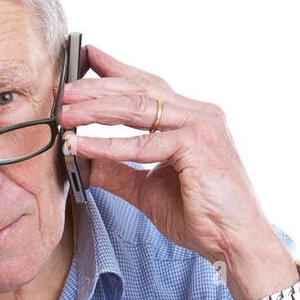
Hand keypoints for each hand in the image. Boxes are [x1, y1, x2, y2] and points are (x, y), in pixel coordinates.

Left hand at [61, 44, 280, 271]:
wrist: (235, 242)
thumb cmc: (202, 216)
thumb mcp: (148, 191)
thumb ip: (119, 173)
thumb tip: (86, 162)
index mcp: (191, 118)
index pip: (149, 85)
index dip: (116, 70)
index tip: (87, 56)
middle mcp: (199, 114)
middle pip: (139, 90)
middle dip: (97, 88)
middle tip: (63, 89)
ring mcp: (200, 126)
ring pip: (138, 107)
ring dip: (95, 109)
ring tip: (65, 112)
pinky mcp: (197, 146)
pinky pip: (142, 143)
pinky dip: (107, 144)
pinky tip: (81, 144)